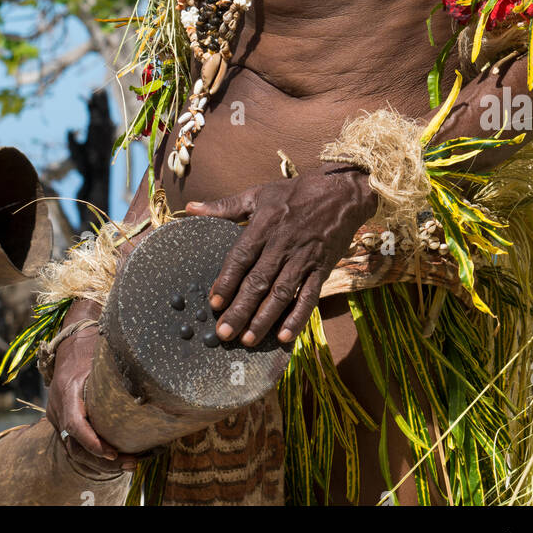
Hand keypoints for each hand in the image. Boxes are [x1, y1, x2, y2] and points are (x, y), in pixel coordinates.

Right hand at [45, 311, 138, 474]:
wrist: (69, 345)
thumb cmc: (89, 348)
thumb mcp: (99, 354)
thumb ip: (115, 367)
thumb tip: (146, 369)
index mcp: (67, 391)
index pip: (74, 425)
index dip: (92, 442)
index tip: (112, 453)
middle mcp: (59, 408)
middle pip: (76, 446)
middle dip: (102, 460)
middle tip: (130, 463)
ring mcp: (58, 418)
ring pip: (75, 451)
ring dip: (101, 463)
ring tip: (129, 465)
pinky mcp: (63, 423)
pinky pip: (75, 446)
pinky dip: (94, 457)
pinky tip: (115, 461)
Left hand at [186, 165, 375, 346]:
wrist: (341, 192)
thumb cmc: (295, 193)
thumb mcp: (258, 193)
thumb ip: (225, 206)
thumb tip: (191, 208)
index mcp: (264, 225)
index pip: (241, 257)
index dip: (227, 281)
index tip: (213, 303)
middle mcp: (282, 244)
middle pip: (258, 281)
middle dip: (240, 309)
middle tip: (224, 333)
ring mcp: (303, 258)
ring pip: (281, 293)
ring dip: (264, 318)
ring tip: (248, 340)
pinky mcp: (322, 268)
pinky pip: (309, 296)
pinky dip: (298, 317)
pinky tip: (284, 336)